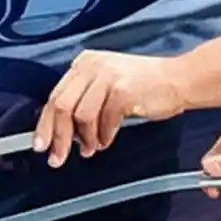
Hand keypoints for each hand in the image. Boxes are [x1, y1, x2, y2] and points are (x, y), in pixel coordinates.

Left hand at [33, 50, 184, 167]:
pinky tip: (107, 141)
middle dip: (58, 137)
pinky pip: (103, 121)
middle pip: (62, 105)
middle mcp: (93, 65)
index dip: (46, 124)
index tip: (41, 145)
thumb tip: (64, 132)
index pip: (56, 95)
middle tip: (57, 158)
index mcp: (86, 63)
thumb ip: (85, 99)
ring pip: (80, 116)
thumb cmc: (146, 86)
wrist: (179, 79)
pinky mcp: (122, 90)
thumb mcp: (108, 84)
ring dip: (85, 139)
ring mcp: (108, 76)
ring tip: (92, 149)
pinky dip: (104, 136)